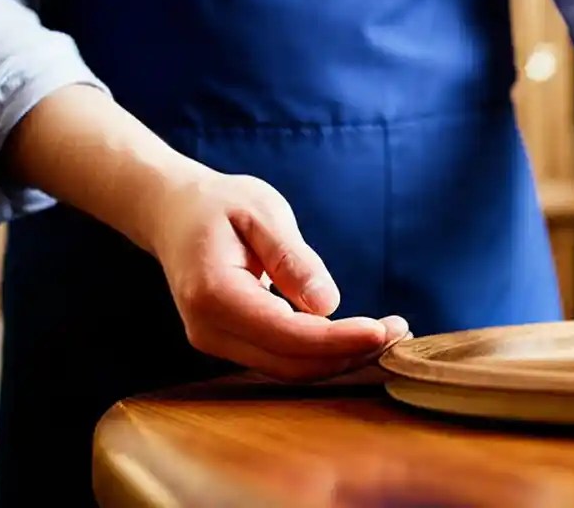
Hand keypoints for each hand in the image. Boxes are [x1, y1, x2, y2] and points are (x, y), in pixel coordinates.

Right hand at [148, 171, 406, 380]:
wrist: (173, 213)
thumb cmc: (219, 204)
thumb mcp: (261, 212)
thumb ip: (292, 258)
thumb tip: (327, 304)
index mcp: (214, 294)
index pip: (287, 334)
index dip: (338, 340)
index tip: (383, 329)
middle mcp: (209, 329)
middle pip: (290, 363)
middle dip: (349, 353)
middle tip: (400, 330)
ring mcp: (215, 342)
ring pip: (288, 369)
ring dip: (340, 357)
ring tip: (389, 332)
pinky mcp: (230, 343)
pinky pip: (281, 359)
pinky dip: (322, 353)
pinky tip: (358, 334)